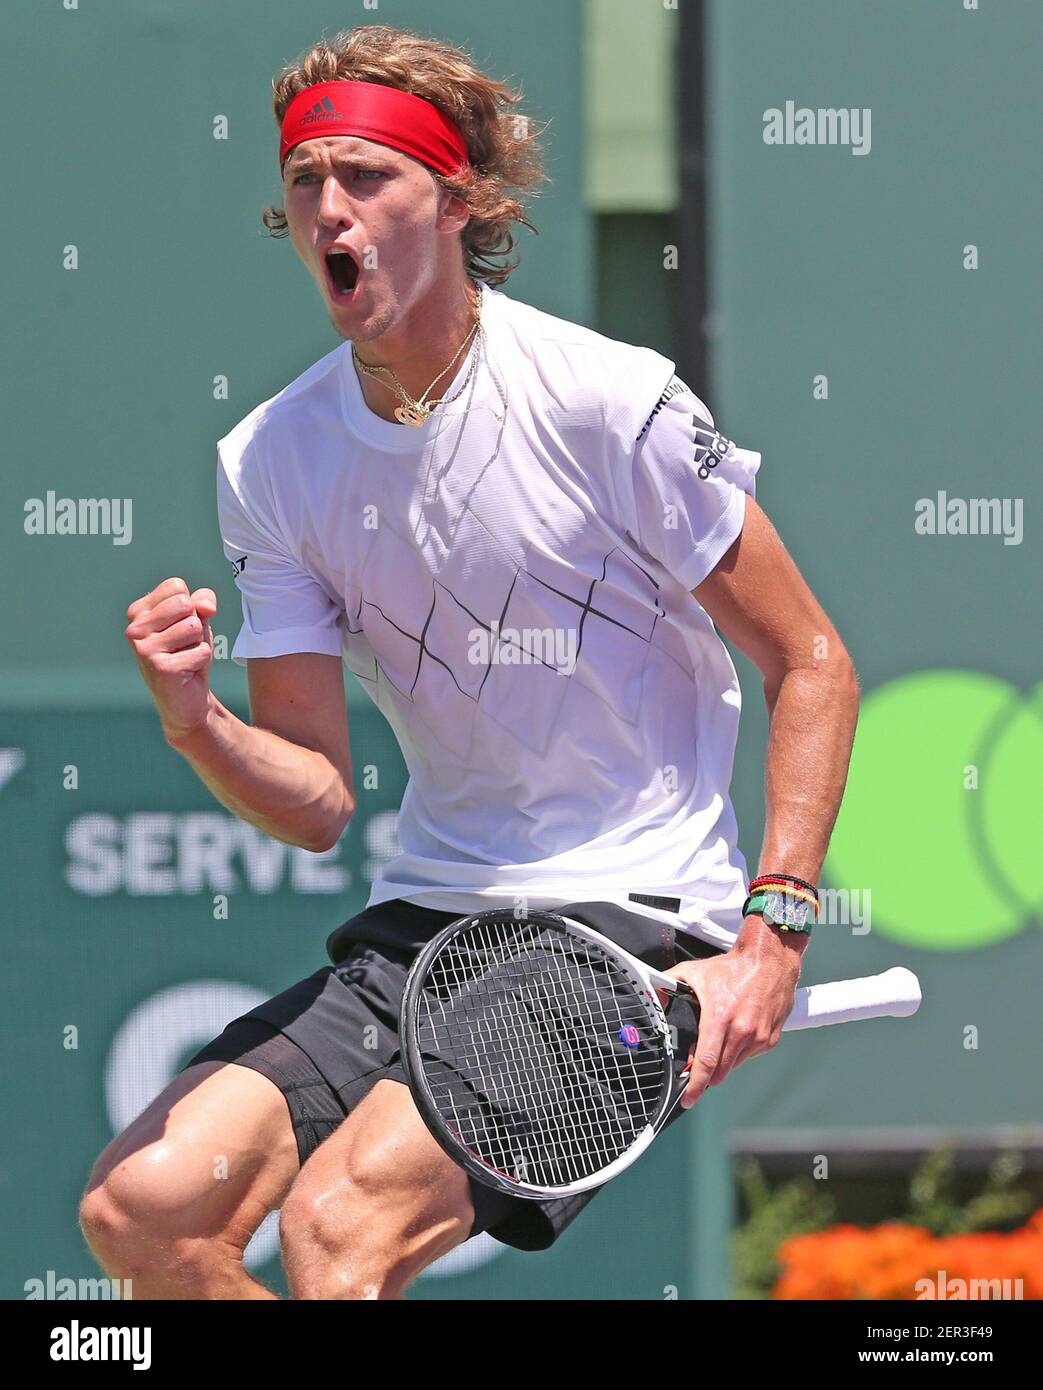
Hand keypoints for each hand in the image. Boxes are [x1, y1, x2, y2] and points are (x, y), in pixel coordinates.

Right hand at [125, 577, 217, 743]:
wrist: (186, 699)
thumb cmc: (188, 653)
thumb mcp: (198, 620)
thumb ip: (202, 601)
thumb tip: (205, 606)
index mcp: (138, 611)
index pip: (176, 587)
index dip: (190, 606)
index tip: (180, 627)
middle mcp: (135, 629)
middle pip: (185, 604)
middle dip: (195, 625)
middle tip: (184, 645)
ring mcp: (144, 649)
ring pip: (193, 626)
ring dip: (198, 643)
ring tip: (184, 657)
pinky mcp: (161, 668)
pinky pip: (201, 651)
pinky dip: (201, 661)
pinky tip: (186, 672)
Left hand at [666, 924, 800, 1107]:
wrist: (769, 960)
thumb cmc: (730, 968)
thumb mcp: (692, 972)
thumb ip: (667, 986)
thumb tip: (651, 1000)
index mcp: (719, 1018)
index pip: (705, 1062)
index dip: (695, 1085)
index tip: (688, 1099)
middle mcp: (741, 1031)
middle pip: (719, 1070)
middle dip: (705, 1076)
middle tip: (695, 1069)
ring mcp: (758, 1037)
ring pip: (734, 1065)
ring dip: (722, 1063)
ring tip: (718, 1041)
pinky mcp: (770, 1039)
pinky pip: (749, 1056)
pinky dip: (739, 1053)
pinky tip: (736, 1034)